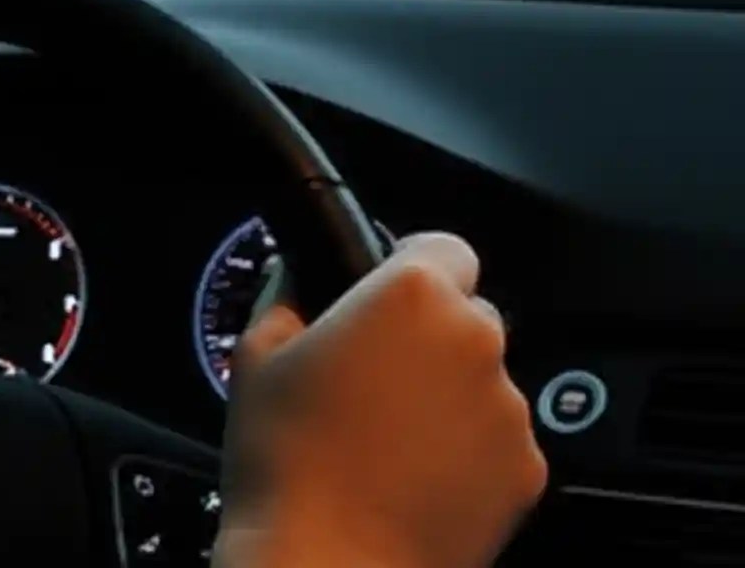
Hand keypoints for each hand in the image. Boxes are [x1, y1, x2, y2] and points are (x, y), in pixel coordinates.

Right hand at [214, 233, 546, 567]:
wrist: (327, 564)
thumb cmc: (285, 462)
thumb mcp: (256, 354)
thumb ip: (290, 292)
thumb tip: (304, 274)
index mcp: (411, 295)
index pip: (441, 245)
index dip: (406, 267)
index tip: (380, 298)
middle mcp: (474, 339)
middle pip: (464, 314)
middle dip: (424, 337)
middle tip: (368, 379)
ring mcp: (508, 408)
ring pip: (480, 380)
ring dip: (444, 394)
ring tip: (383, 439)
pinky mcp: (526, 469)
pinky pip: (496, 439)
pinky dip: (464, 449)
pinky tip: (410, 476)